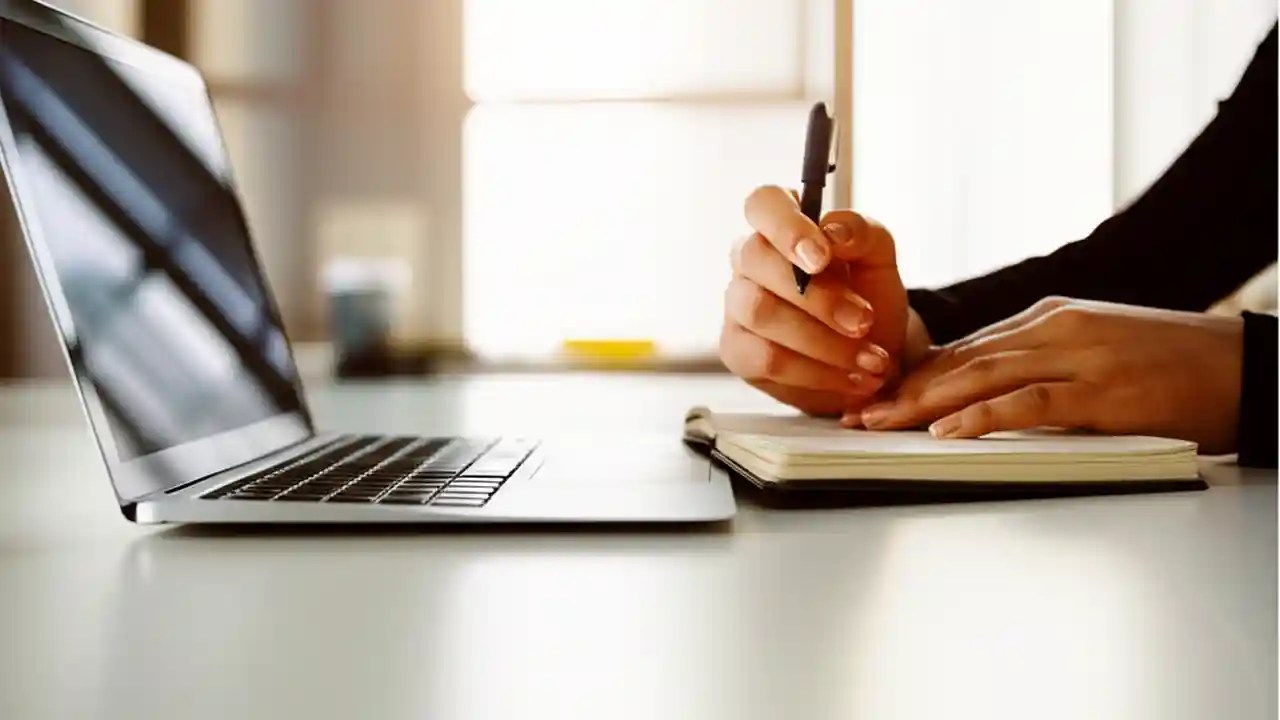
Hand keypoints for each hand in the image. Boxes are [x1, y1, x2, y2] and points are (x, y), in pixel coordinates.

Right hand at [719, 185, 925, 415]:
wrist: (870, 356)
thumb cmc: (867, 300)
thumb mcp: (879, 261)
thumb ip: (863, 234)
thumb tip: (834, 230)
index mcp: (781, 226)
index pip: (764, 203)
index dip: (787, 227)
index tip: (822, 258)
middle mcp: (750, 260)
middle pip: (758, 260)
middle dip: (819, 298)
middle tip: (864, 322)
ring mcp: (737, 305)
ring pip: (761, 312)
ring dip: (823, 340)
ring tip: (869, 359)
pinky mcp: (736, 350)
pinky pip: (766, 358)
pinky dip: (815, 372)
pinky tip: (848, 377)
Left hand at [855, 297, 1244, 452]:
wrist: (1243, 365)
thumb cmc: (1169, 365)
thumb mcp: (1093, 352)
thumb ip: (1039, 365)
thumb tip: (982, 392)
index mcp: (1049, 319)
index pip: (966, 348)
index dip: (914, 374)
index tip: (873, 395)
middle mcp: (1055, 330)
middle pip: (962, 361)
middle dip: (904, 389)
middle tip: (859, 412)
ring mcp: (1079, 358)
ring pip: (983, 377)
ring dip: (925, 403)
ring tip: (882, 422)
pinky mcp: (1103, 392)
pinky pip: (1029, 404)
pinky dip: (983, 417)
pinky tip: (948, 432)